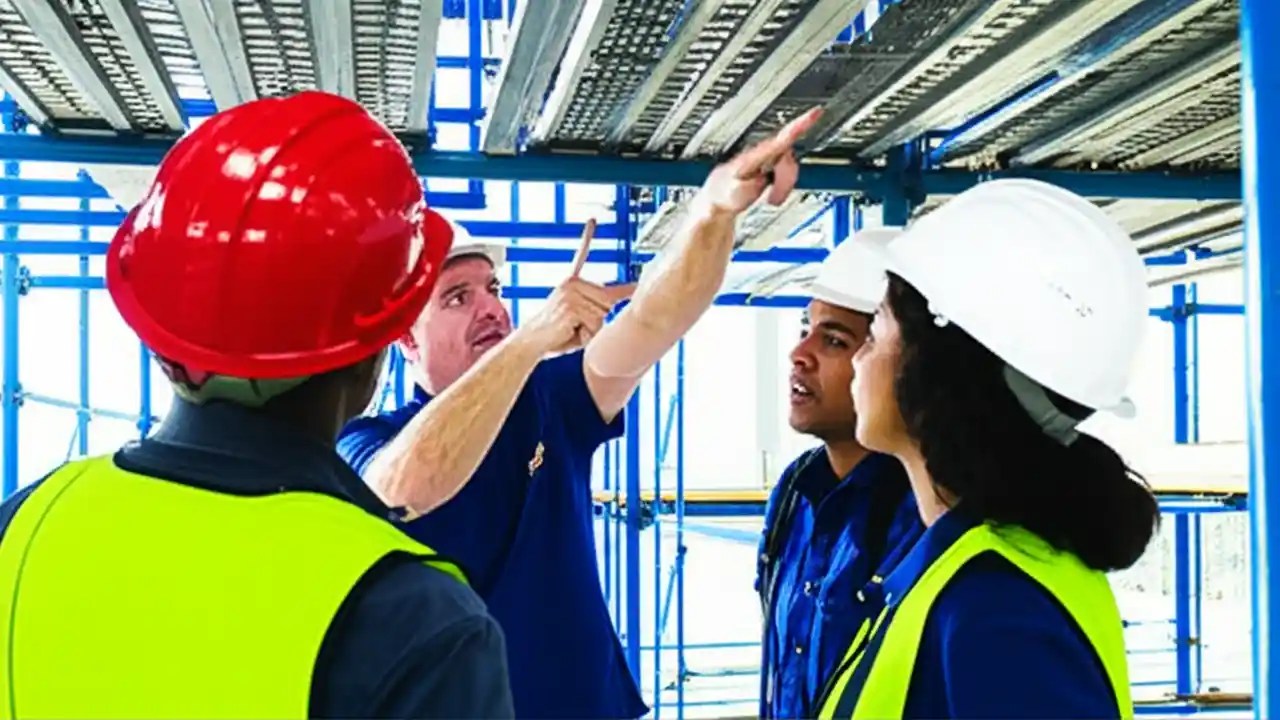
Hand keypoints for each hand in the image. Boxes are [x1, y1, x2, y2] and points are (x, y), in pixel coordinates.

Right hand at [517, 219, 635, 356]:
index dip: (586, 238)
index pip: (580, 257)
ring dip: (593, 330)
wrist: (531, 343)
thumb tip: (626, 303)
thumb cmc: (558, 334)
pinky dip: (587, 335)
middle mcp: (571, 283)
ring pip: (603, 315)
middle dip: (601, 320)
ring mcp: (571, 293)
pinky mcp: (570, 306)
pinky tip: (570, 328)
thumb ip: (601, 308)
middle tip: (577, 326)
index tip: (590, 220)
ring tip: (572, 330)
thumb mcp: (581, 316)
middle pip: (608, 300)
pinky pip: (595, 324)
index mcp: (572, 282)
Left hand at [692, 107, 822, 217]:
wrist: (718, 199)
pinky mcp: (772, 166)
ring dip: (784, 187)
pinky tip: (770, 194)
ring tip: (769, 198)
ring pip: (790, 169)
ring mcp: (768, 159)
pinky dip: (783, 188)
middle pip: (790, 160)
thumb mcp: (731, 194)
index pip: (782, 137)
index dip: (799, 125)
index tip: (815, 112)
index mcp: (754, 155)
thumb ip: (747, 187)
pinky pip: (787, 174)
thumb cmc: (722, 194)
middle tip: (773, 198)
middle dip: (786, 181)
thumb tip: (760, 181)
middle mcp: (763, 153)